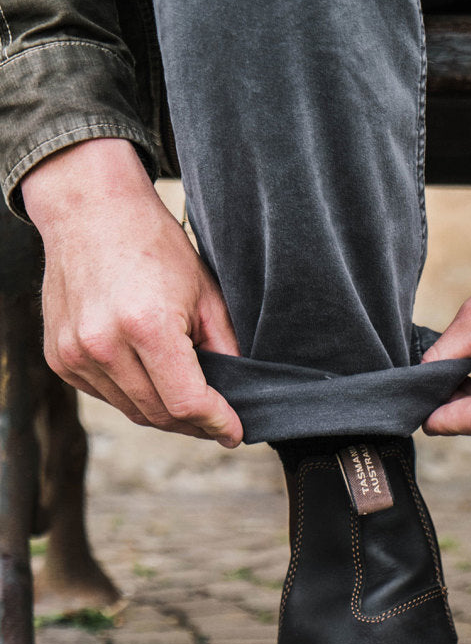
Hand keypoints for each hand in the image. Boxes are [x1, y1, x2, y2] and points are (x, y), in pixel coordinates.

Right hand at [21, 138, 242, 446]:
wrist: (90, 211)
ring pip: (133, 411)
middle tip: (217, 421)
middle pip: (160, 414)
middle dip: (195, 424)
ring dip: (165, 414)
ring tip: (190, 402)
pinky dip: (134, 397)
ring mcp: (75, 353)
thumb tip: (239, 398)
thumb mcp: (206, 294)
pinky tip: (151, 377)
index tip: (235, 432)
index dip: (217, 422)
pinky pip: (108, 397)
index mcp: (146, 326)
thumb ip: (225, 350)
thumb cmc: (155, 247)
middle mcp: (103, 344)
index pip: (187, 403)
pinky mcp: (59, 358)